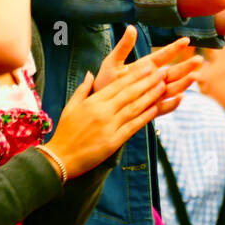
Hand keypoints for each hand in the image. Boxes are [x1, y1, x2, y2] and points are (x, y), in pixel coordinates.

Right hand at [51, 61, 169, 178]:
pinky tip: (156, 109)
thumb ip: (83, 89)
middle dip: (147, 82)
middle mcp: (102, 112)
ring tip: (163, 86)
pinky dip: (145, 117)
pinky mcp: (113, 141)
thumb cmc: (65, 132)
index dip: (135, 75)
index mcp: (92, 102)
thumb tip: (90, 73)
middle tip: (162, 72)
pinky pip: (132, 126)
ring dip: (150, 96)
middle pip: (129, 94)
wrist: (61, 158)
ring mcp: (109, 127)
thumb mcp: (70, 106)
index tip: (148, 67)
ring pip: (134, 108)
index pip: (117, 85)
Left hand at [94, 30, 199, 117]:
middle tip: (199, 60)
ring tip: (195, 77)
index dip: (174, 48)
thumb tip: (131, 27)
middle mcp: (151, 80)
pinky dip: (172, 104)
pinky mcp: (149, 109)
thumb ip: (123, 47)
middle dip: (186, 66)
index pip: (163, 56)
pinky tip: (180, 99)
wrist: (98, 102)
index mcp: (144, 66)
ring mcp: (152, 94)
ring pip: (172, 88)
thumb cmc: (105, 81)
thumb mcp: (112, 62)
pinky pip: (163, 108)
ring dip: (183, 83)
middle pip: (172, 72)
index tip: (186, 40)